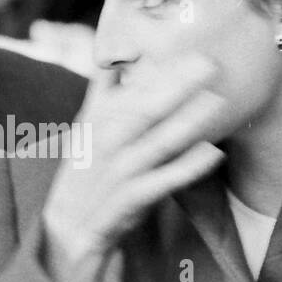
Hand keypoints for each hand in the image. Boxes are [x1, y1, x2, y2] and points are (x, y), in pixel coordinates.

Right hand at [41, 54, 227, 281]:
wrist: (64, 231)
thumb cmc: (84, 174)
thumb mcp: (86, 130)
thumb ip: (102, 94)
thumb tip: (111, 60)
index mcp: (98, 122)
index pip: (132, 89)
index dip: (161, 70)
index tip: (193, 50)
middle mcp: (106, 144)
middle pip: (143, 109)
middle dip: (176, 85)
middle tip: (209, 62)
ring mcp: (117, 173)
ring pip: (154, 143)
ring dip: (185, 122)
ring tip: (217, 101)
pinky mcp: (126, 202)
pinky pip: (160, 182)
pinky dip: (185, 168)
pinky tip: (212, 154)